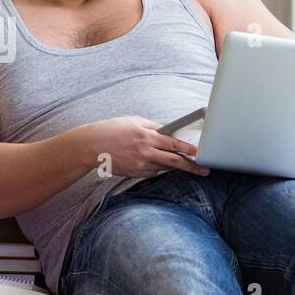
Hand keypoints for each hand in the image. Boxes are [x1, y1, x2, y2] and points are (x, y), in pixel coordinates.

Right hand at [79, 116, 210, 177]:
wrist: (89, 146)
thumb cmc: (112, 129)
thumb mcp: (134, 121)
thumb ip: (154, 127)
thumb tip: (171, 133)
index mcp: (145, 136)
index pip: (173, 144)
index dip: (190, 149)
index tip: (202, 153)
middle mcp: (144, 152)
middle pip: (174, 161)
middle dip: (192, 166)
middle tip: (205, 170)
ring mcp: (139, 165)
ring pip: (165, 167)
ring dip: (176, 166)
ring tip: (190, 166)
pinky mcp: (135, 173)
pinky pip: (153, 172)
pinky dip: (158, 167)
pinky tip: (157, 162)